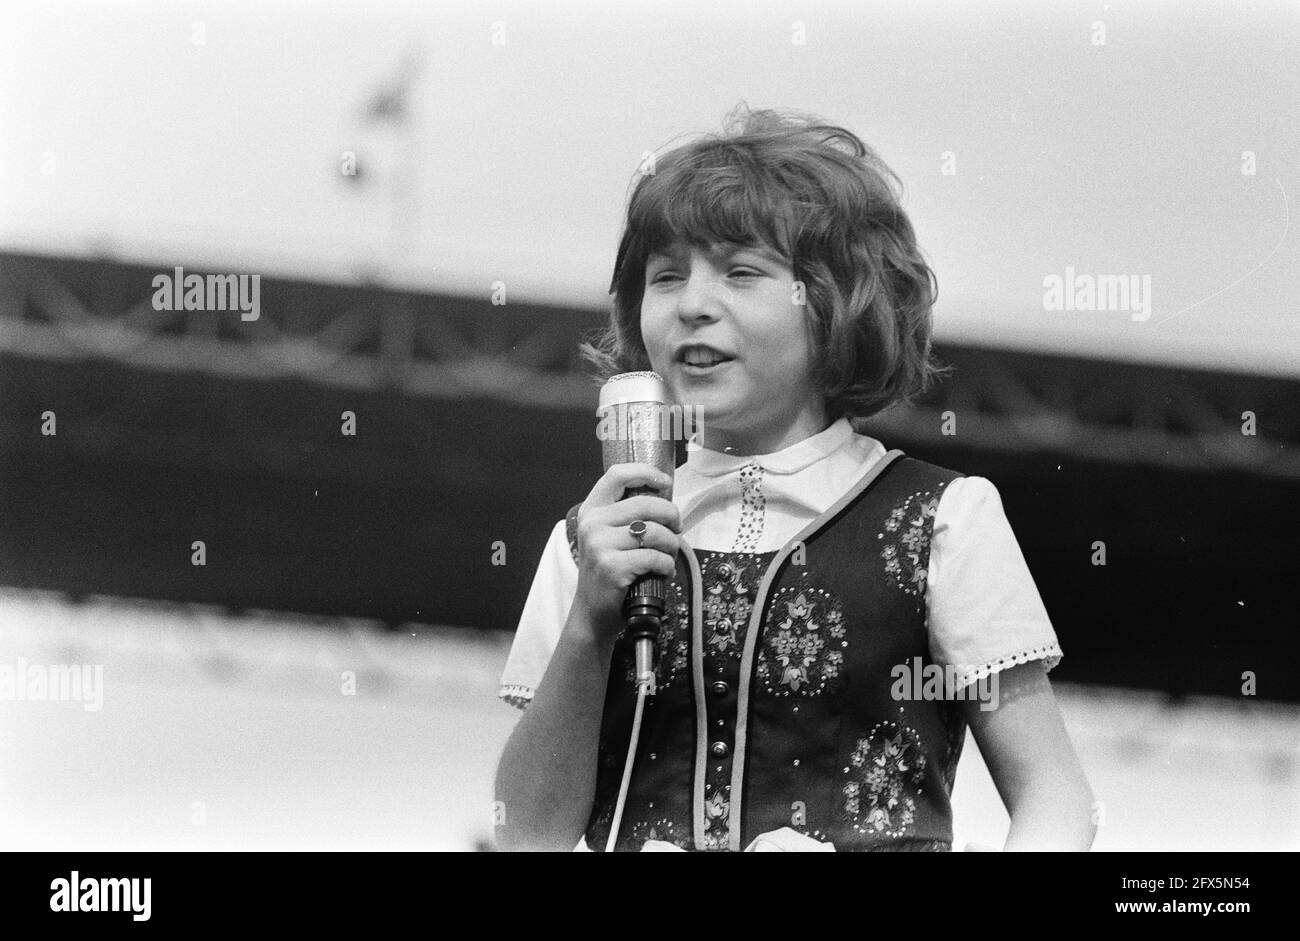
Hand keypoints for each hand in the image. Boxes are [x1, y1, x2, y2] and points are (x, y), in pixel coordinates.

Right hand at [570, 462, 679, 633]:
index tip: (665, 482)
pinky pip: (654, 557)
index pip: (618, 475)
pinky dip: (667, 565)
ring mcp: (600, 545)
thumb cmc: (609, 571)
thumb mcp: (608, 535)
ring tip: (668, 555)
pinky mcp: (612, 567)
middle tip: (677, 529)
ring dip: (671, 545)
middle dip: (671, 516)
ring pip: (654, 531)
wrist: (593, 612)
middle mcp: (592, 524)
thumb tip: (664, 496)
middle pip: (646, 503)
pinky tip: (663, 572)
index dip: (646, 473)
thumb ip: (627, 515)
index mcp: (592, 510)